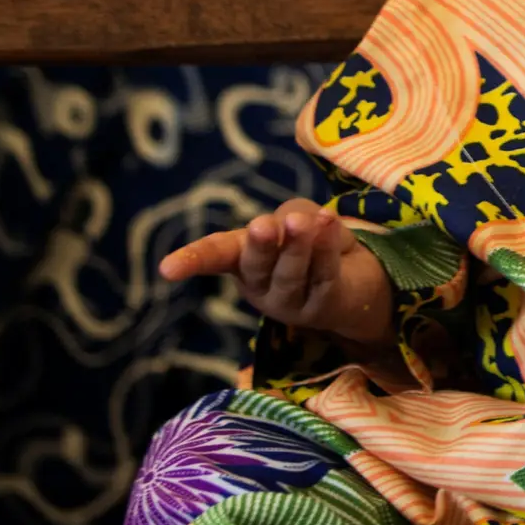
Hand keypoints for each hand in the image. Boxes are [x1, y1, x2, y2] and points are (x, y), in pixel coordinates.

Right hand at [159, 198, 393, 345]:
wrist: (358, 276)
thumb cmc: (313, 241)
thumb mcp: (297, 217)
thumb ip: (291, 216)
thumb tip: (293, 226)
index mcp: (242, 260)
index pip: (214, 256)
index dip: (192, 260)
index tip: (167, 269)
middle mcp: (260, 285)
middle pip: (254, 266)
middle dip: (260, 245)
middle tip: (262, 225)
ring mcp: (290, 302)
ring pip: (290, 273)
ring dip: (297, 245)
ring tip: (302, 221)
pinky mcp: (323, 307)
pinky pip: (324, 275)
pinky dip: (327, 248)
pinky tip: (329, 224)